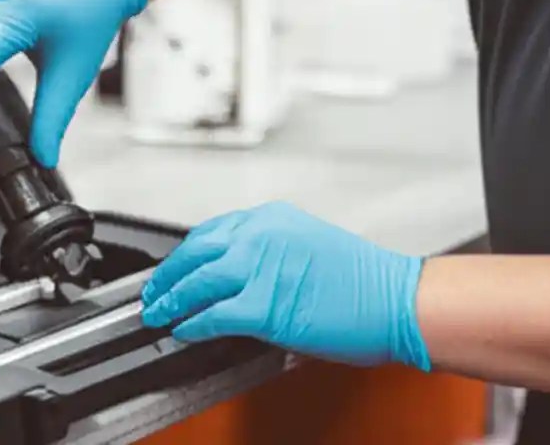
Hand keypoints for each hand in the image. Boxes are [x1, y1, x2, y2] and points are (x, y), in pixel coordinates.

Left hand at [141, 202, 430, 369]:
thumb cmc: (364, 281)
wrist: (396, 299)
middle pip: (194, 251)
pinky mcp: (264, 306)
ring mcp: (260, 269)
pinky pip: (212, 315)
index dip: (185, 254)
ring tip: (158, 313)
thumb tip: (236, 278)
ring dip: (171, 299)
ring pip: (196, 281)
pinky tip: (184, 330)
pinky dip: (192, 324)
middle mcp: (260, 235)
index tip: (173, 267)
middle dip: (167, 274)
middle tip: (153, 291)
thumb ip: (268, 254)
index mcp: (271, 218)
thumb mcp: (307, 245)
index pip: (210, 232)